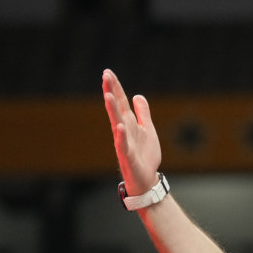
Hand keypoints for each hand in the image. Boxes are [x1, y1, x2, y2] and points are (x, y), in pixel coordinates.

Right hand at [102, 69, 161, 195]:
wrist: (147, 179)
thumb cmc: (145, 155)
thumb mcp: (148, 130)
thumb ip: (143, 113)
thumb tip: (137, 95)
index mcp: (129, 123)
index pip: (120, 102)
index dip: (115, 87)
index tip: (108, 72)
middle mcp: (124, 131)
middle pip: (116, 109)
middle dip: (111, 92)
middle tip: (105, 76)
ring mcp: (124, 143)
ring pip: (116, 124)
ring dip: (112, 110)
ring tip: (108, 95)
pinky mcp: (128, 157)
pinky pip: (123, 146)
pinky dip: (121, 136)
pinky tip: (119, 126)